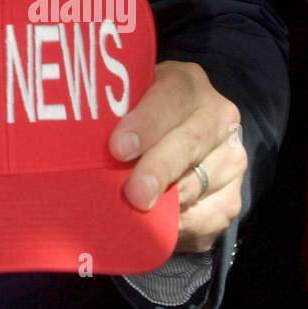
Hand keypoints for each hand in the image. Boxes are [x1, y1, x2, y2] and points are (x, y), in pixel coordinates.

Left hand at [110, 60, 246, 254]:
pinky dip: (179, 225)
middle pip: (189, 144)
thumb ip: (111, 112)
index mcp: (186, 83)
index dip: (146, 123)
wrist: (176, 135)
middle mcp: (217, 117)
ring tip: (135, 211)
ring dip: (164, 201)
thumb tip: (74, 140)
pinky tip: (156, 225)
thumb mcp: (127, 102)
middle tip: (134, 193)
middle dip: (158, 170)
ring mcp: (230, 158)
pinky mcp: (232, 197)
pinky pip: (206, 218)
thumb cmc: (136, 116)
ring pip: (197, 185)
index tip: (120, 148)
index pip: (170, 98)